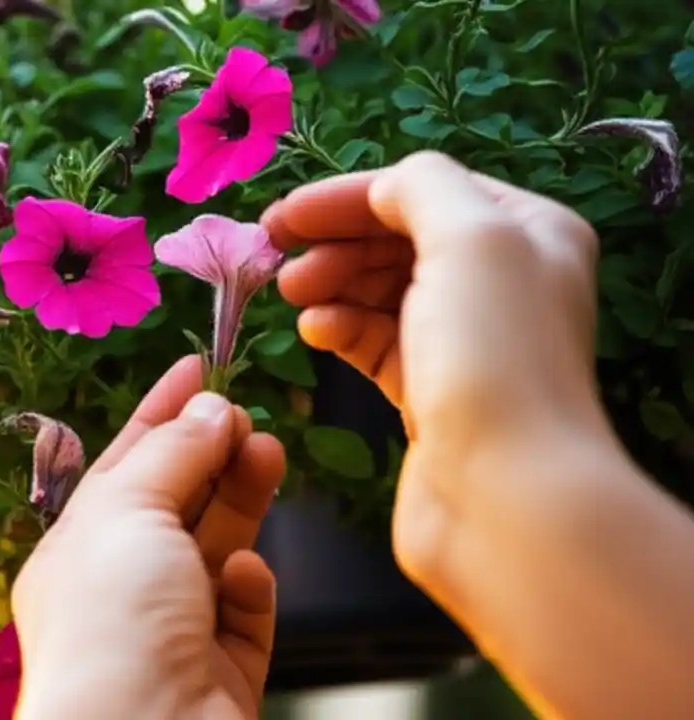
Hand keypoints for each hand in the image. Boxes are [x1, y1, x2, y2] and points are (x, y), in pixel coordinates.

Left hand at [12, 356, 285, 719]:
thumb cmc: (110, 626)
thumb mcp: (128, 511)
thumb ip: (175, 452)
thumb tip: (212, 408)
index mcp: (78, 546)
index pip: (125, 463)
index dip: (163, 412)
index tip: (201, 366)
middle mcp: (123, 586)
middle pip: (179, 500)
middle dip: (215, 452)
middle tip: (249, 416)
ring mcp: (175, 629)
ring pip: (220, 548)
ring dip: (243, 499)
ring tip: (269, 454)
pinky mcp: (223, 670)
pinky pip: (246, 612)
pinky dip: (250, 589)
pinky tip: (244, 576)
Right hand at [262, 151, 611, 583]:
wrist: (506, 492)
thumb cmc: (492, 353)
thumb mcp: (469, 237)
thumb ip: (420, 188)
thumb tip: (381, 192)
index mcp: (527, 232)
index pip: (424, 192)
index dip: (349, 198)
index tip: (282, 216)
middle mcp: (502, 280)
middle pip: (399, 240)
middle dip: (337, 242)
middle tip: (278, 260)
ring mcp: (466, 340)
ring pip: (383, 291)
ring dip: (333, 284)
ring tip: (293, 296)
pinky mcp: (431, 392)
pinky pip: (378, 342)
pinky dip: (343, 330)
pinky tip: (317, 333)